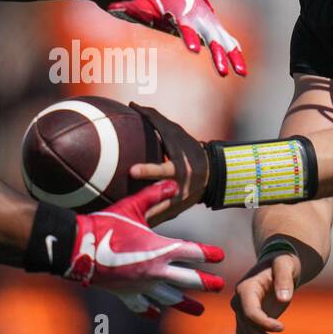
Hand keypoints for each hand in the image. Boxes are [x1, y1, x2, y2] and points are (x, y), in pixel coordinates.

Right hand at [70, 180, 224, 318]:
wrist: (79, 248)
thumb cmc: (106, 225)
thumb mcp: (132, 206)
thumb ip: (154, 195)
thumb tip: (174, 184)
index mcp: (159, 249)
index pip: (191, 252)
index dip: (208, 253)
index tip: (220, 255)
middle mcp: (155, 271)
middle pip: (188, 279)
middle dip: (205, 283)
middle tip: (220, 287)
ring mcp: (141, 285)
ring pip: (169, 298)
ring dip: (185, 304)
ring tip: (198, 310)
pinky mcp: (125, 294)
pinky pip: (142, 306)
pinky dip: (150, 310)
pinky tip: (156, 315)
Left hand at [107, 0, 247, 77]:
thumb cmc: (155, 0)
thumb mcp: (141, 3)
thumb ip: (128, 8)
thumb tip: (111, 8)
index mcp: (180, 12)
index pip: (185, 27)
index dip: (190, 37)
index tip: (193, 51)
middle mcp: (198, 17)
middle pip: (210, 37)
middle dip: (216, 54)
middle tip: (221, 71)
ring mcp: (209, 21)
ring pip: (224, 40)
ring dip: (233, 57)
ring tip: (241, 74)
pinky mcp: (215, 25)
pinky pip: (229, 39)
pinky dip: (237, 52)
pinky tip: (244, 68)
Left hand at [126, 102, 209, 223]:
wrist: (213, 173)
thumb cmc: (188, 146)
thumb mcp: (175, 132)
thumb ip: (154, 118)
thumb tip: (131, 103)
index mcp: (180, 168)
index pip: (163, 170)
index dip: (148, 171)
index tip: (131, 171)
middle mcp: (181, 188)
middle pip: (160, 200)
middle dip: (143, 206)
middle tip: (122, 208)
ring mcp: (179, 203)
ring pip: (158, 215)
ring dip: (140, 220)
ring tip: (119, 224)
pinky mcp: (176, 212)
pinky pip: (157, 220)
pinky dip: (144, 223)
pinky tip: (127, 230)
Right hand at [231, 249, 301, 333]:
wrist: (277, 265)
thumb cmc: (282, 263)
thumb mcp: (286, 265)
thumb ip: (285, 279)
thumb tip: (284, 299)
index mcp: (245, 290)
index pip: (249, 313)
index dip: (264, 324)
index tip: (283, 328)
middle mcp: (239, 304)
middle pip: (248, 330)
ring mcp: (242, 315)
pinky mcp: (248, 323)